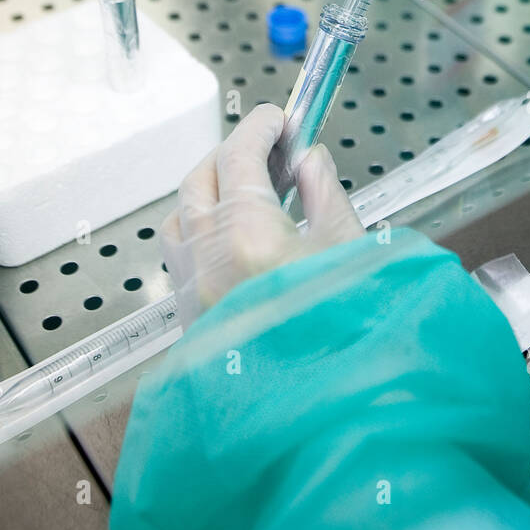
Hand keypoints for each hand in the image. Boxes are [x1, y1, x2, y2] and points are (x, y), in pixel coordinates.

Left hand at [160, 102, 363, 323]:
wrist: (323, 412)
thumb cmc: (342, 335)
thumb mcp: (349, 251)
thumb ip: (325, 194)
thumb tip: (310, 160)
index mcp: (248, 235)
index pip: (239, 156)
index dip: (260, 128)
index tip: (279, 118)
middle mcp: (208, 257)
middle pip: (200, 178)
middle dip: (231, 153)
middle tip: (268, 148)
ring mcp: (193, 287)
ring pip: (182, 214)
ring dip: (209, 189)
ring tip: (248, 188)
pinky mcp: (191, 314)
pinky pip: (181, 251)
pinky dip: (202, 227)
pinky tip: (234, 234)